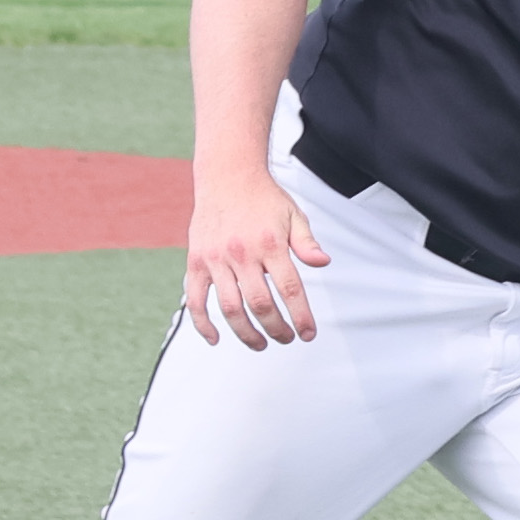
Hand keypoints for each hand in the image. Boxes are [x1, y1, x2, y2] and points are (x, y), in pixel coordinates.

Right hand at [183, 170, 330, 348]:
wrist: (227, 176)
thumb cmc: (263, 198)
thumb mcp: (293, 215)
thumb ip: (307, 243)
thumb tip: (323, 262)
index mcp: (270, 243)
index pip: (290, 289)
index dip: (300, 316)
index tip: (308, 334)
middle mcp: (242, 253)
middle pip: (260, 304)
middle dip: (276, 329)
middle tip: (286, 338)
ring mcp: (216, 259)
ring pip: (230, 308)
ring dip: (246, 333)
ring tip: (261, 344)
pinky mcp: (196, 262)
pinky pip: (196, 299)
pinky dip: (203, 323)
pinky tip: (216, 338)